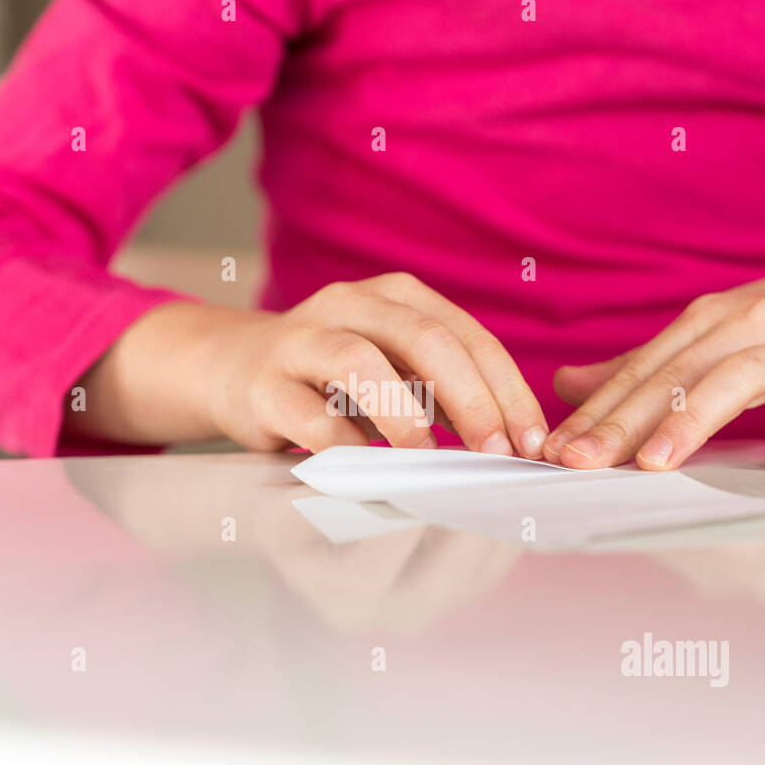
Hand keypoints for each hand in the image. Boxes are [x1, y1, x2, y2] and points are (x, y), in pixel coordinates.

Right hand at [67, 272, 548, 456]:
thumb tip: (515, 443)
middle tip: (494, 453)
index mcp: (397, 297)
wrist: (235, 369)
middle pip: (424, 341)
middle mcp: (350, 305)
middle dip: (470, 400)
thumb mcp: (397, 371)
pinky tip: (364, 467)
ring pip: (360, 363)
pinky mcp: (262, 384)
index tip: (530, 442)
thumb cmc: (335, 379)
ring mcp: (301, 339)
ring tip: (427, 456)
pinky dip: (344, 444)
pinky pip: (309, 414)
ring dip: (404, 415)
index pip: (468, 337)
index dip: (506, 390)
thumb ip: (446, 393)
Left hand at [544, 271, 764, 470]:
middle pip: (675, 376)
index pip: (639, 372)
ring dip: (692, 422)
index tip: (553, 451)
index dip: (595, 412)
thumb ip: (641, 366)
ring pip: (737, 382)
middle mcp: (746, 327)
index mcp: (706, 321)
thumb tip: (564, 384)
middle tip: (581, 463)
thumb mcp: (711, 336)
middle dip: (623, 422)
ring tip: (654, 464)